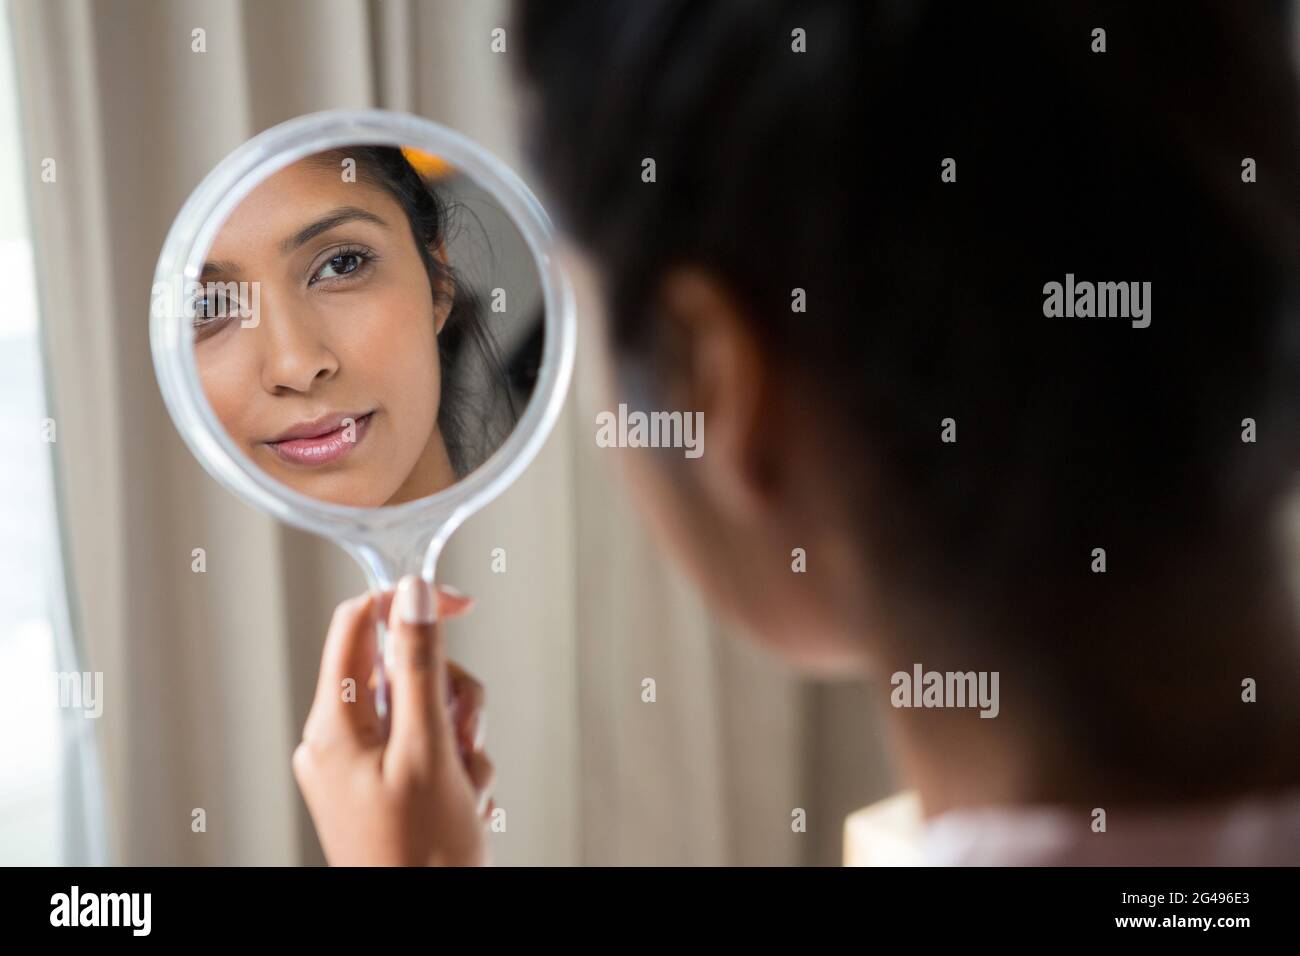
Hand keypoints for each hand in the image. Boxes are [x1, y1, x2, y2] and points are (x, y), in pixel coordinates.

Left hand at [291, 575, 493, 865]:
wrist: (422, 929)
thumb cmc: (418, 857)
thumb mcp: (428, 751)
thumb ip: (419, 667)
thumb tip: (411, 592)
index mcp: (334, 722)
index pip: (360, 622)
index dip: (410, 603)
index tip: (459, 605)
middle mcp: (338, 738)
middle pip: (403, 666)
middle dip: (450, 692)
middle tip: (465, 734)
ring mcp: (360, 765)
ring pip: (424, 707)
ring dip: (460, 737)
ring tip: (465, 782)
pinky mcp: (383, 786)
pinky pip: (427, 746)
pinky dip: (455, 765)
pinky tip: (462, 800)